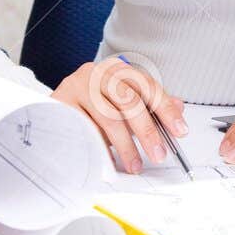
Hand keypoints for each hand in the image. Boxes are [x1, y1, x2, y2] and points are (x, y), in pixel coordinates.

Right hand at [53, 57, 186, 173]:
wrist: (55, 109)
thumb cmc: (92, 105)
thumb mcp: (123, 103)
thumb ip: (150, 105)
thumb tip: (179, 108)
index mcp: (118, 70)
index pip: (147, 87)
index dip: (165, 110)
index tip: (179, 131)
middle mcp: (97, 73)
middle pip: (129, 101)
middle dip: (148, 132)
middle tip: (158, 154)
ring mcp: (77, 86)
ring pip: (108, 118)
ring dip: (126, 146)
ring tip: (135, 164)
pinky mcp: (61, 103)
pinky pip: (86, 129)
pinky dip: (100, 147)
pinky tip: (109, 160)